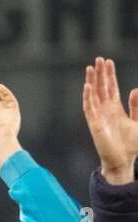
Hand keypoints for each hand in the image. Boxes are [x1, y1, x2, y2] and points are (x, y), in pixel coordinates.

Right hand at [83, 57, 137, 184]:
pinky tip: (87, 87)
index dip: (109, 75)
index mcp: (116, 109)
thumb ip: (137, 106)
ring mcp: (99, 117)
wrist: (124, 162)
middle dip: (100, 74)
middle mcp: (105, 111)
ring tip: (91, 68)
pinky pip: (89, 109)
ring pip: (93, 95)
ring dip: (91, 81)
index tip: (108, 62)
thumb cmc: (131, 146)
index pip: (111, 88)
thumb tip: (134, 89)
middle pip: (101, 88)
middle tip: (98, 59)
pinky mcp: (95, 125)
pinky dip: (88, 97)